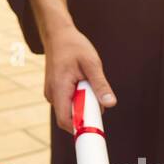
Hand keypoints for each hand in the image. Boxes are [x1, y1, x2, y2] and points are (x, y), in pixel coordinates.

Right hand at [28, 0, 115, 132]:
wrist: (58, 34)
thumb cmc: (74, 46)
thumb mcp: (92, 63)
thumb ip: (101, 85)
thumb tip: (111, 104)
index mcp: (59, 89)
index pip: (66, 121)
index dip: (81, 128)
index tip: (96, 128)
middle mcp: (52, 95)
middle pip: (70, 118)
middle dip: (87, 113)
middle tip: (96, 96)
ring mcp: (53, 94)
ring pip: (71, 110)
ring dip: (84, 104)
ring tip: (88, 83)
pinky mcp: (57, 92)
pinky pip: (70, 103)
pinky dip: (80, 98)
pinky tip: (83, 83)